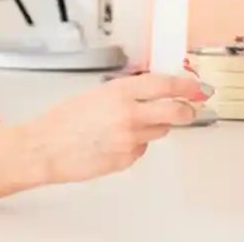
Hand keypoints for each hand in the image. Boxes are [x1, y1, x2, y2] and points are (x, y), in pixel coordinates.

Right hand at [22, 73, 206, 184]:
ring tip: (129, 126)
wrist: (46, 147)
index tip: (197, 87)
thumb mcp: (97, 94)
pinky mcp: (127, 159)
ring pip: (159, 131)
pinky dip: (135, 144)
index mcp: (120, 92)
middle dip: (187, 110)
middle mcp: (129, 114)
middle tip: (189, 110)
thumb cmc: (64, 120)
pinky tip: (114, 141)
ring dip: (154, 126)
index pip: (165, 85)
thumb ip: (125, 93)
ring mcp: (130, 139)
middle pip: (175, 112)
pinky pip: (141, 148)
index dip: (186, 86)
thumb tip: (149, 92)